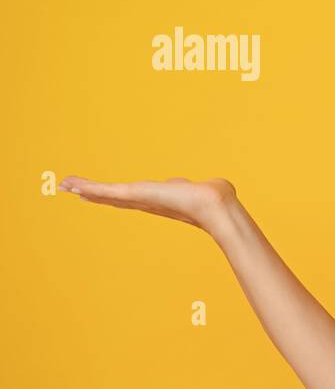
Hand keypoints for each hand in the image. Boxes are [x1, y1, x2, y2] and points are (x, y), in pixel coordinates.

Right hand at [57, 174, 237, 233]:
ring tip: (65, 184)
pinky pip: (106, 191)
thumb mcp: (204, 189)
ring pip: (105, 194)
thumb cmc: (215, 197)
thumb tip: (215, 186)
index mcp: (158, 200)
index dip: (113, 196)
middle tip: (71, 189)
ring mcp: (138, 200)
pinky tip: (73, 184)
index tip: (97, 194)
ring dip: (85, 189)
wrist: (212, 204)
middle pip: (112, 198)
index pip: (130, 198)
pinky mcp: (134, 195)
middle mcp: (145, 202)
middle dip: (92, 194)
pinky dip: (88, 187)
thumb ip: (205, 187)